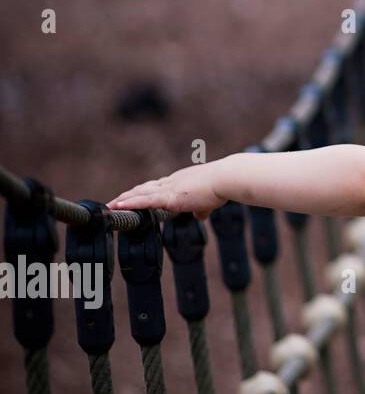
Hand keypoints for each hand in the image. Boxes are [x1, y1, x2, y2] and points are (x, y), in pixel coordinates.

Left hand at [109, 162, 225, 219]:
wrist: (226, 178)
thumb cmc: (222, 186)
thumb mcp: (210, 200)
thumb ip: (202, 207)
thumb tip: (201, 215)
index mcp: (180, 181)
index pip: (157, 187)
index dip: (143, 192)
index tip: (133, 196)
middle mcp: (172, 182)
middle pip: (144, 188)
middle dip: (128, 195)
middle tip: (114, 202)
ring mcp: (169, 188)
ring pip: (141, 193)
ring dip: (124, 200)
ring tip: (110, 206)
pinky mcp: (170, 197)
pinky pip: (146, 200)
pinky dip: (131, 203)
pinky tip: (119, 205)